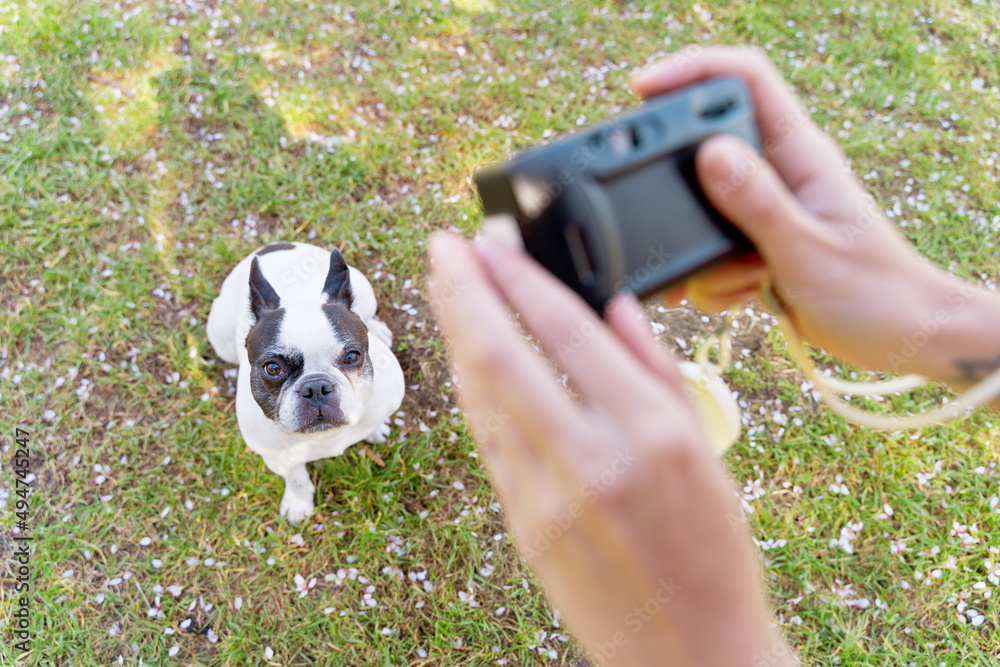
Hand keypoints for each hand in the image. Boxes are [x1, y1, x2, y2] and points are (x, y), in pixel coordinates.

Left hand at [428, 232, 795, 666]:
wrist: (690, 652)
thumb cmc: (714, 553)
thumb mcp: (708, 452)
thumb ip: (658, 371)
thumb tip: (615, 308)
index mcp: (652, 430)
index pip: (567, 329)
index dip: (519, 276)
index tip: (489, 242)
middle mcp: (593, 456)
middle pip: (502, 354)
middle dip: (461, 292)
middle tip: (439, 248)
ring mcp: (548, 494)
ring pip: (482, 397)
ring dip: (454, 336)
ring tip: (442, 291)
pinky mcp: (524, 524)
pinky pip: (488, 442)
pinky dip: (470, 392)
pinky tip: (462, 361)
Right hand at [633, 46, 999, 386]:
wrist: (900, 337)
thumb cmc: (874, 292)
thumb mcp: (807, 248)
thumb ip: (757, 202)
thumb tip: (708, 152)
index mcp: (801, 155)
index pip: (744, 80)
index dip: (692, 71)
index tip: (643, 90)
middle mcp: (781, 173)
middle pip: (707, 148)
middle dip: (684, 194)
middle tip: (680, 227)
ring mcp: (768, 208)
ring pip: (702, 211)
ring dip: (707, 256)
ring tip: (745, 279)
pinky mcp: (759, 243)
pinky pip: (711, 251)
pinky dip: (715, 280)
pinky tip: (746, 296)